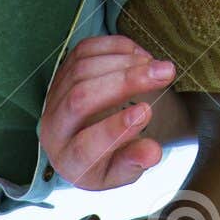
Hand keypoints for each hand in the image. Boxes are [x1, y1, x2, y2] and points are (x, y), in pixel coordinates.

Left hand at [41, 36, 176, 190]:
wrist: (83, 142)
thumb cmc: (106, 160)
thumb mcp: (120, 172)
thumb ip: (134, 163)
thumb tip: (153, 152)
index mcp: (68, 161)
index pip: (84, 146)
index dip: (114, 128)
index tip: (146, 112)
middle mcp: (54, 128)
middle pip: (81, 97)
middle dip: (126, 82)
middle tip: (165, 73)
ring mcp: (54, 97)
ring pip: (83, 69)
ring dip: (126, 61)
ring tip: (159, 66)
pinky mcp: (62, 72)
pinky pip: (85, 51)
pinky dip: (117, 47)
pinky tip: (142, 56)